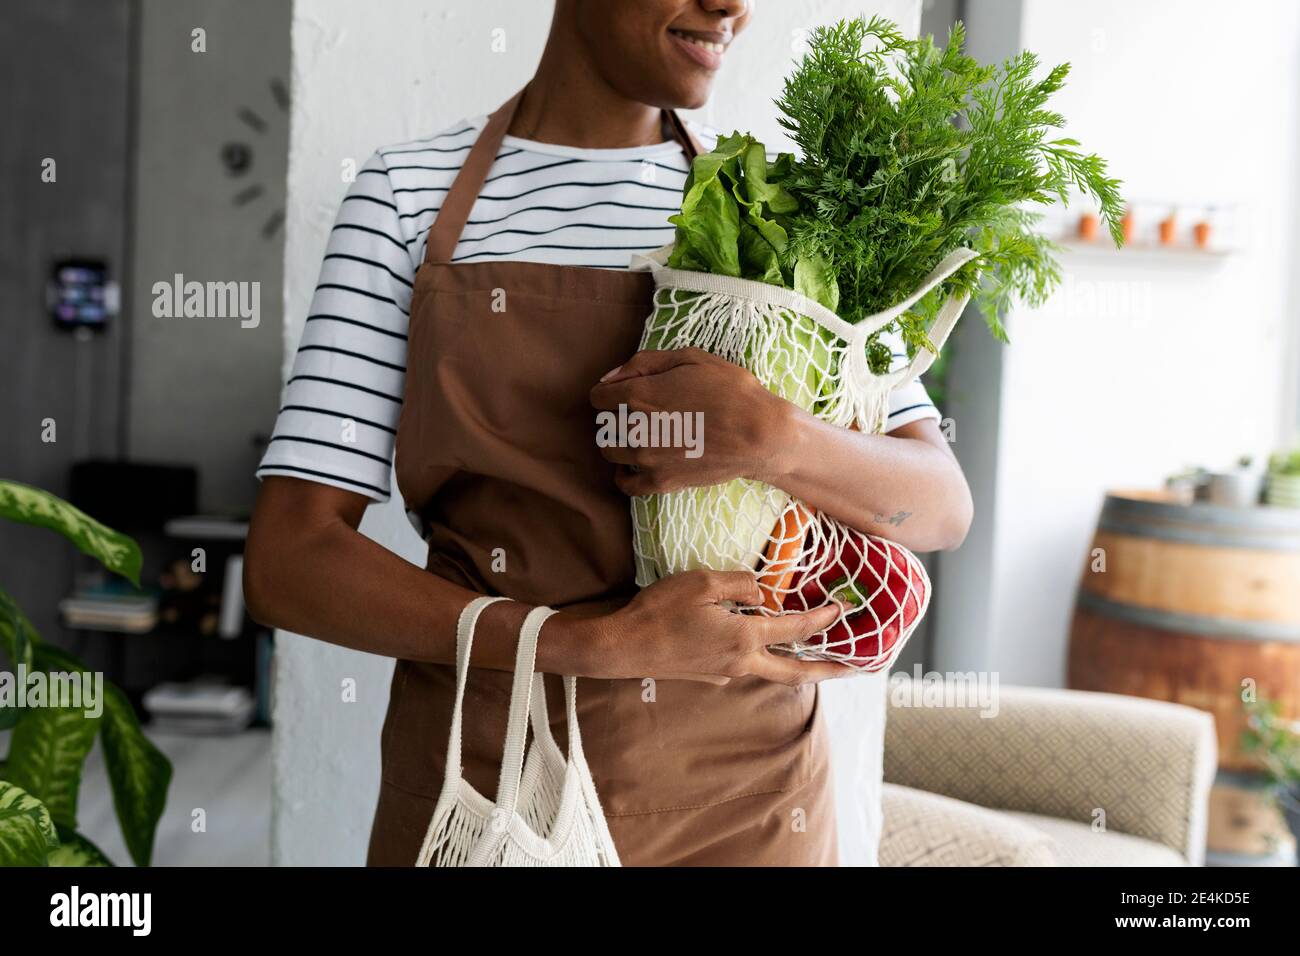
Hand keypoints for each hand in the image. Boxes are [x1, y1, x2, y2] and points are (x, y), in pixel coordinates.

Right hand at [548, 570, 847, 684]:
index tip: (843, 609)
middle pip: (795, 671)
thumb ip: (739, 584)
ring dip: (799, 664)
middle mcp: (741, 662)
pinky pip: (748, 665)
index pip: (794, 628)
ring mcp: (725, 672)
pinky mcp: (710, 673)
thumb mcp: (702, 582)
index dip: (822, 618)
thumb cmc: (659, 612)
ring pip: (772, 670)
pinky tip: (765, 645)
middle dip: (828, 670)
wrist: (622, 648)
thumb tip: (762, 590)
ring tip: (819, 657)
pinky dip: (767, 658)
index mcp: (744, 638)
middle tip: (855, 668)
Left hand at [589, 348, 792, 495]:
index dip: (608, 392)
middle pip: (603, 424)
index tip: (621, 394)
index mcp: (640, 393)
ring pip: (609, 451)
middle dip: (614, 417)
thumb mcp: (691, 358)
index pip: (598, 396)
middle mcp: (637, 427)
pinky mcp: (661, 481)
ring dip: (617, 442)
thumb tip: (608, 377)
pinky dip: (624, 475)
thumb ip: (643, 363)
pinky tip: (634, 465)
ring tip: (638, 437)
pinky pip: (625, 484)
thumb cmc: (731, 390)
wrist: (760, 434)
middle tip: (637, 415)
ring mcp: (647, 458)